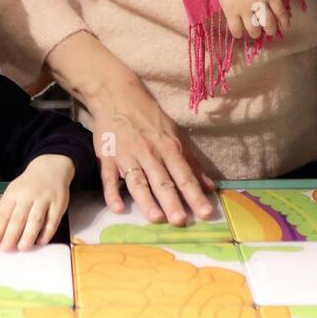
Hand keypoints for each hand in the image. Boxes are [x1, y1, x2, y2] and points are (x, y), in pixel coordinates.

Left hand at [0, 155, 74, 250]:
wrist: (51, 168)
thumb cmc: (29, 185)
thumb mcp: (13, 192)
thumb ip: (3, 211)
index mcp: (14, 193)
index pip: (4, 213)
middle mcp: (28, 196)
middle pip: (19, 217)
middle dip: (11, 234)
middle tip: (5, 249)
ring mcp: (44, 199)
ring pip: (36, 219)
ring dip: (29, 235)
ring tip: (22, 248)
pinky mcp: (59, 204)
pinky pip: (53, 220)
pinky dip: (47, 232)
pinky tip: (41, 242)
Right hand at [44, 31, 216, 225]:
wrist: (117, 96)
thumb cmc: (150, 118)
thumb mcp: (176, 135)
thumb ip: (192, 163)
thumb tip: (211, 187)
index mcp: (169, 148)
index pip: (184, 175)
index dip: (195, 195)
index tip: (205, 213)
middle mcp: (150, 153)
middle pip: (162, 181)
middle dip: (172, 201)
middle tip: (181, 221)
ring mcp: (127, 155)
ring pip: (138, 181)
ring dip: (146, 200)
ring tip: (155, 218)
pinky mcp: (106, 157)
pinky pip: (108, 177)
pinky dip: (112, 193)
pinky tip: (117, 208)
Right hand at [215, 0, 288, 41]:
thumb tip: (268, 8)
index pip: (280, 10)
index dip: (284, 21)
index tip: (285, 27)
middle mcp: (259, 4)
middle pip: (269, 24)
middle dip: (270, 30)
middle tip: (267, 31)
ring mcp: (244, 9)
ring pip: (254, 30)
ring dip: (255, 33)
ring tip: (254, 32)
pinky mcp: (230, 12)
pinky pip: (236, 29)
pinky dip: (238, 33)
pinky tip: (239, 33)